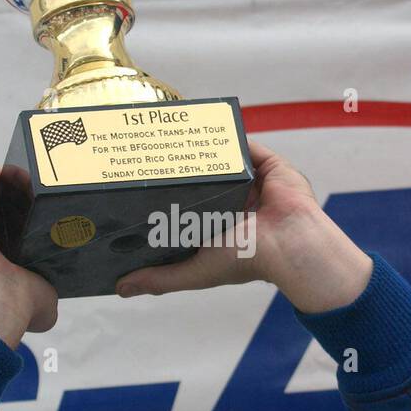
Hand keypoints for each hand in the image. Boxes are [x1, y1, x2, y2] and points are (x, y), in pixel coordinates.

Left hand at [115, 139, 372, 312]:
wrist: (290, 244)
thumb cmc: (246, 259)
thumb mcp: (195, 271)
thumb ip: (160, 279)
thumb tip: (119, 289)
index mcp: (219, 225)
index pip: (185, 206)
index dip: (163, 197)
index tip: (132, 187)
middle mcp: (234, 201)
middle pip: (200, 178)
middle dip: (177, 167)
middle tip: (144, 152)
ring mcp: (252, 180)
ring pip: (219, 157)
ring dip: (198, 146)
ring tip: (168, 131)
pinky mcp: (267, 162)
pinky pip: (243, 142)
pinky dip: (226, 132)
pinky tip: (201, 122)